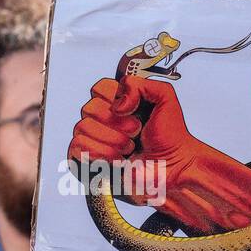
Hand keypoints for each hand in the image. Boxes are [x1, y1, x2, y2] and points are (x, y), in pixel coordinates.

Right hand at [68, 76, 206, 206]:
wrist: (172, 167)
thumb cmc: (170, 137)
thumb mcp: (165, 98)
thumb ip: (140, 84)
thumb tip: (117, 104)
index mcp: (118, 102)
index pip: (99, 88)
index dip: (115, 97)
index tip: (133, 109)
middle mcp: (104, 119)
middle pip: (88, 107)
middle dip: (117, 122)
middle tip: (136, 132)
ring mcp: (95, 140)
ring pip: (82, 127)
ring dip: (112, 139)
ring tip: (130, 148)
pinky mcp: (90, 160)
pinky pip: (77, 146)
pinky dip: (101, 152)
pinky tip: (118, 159)